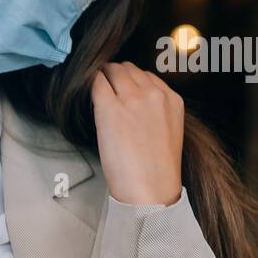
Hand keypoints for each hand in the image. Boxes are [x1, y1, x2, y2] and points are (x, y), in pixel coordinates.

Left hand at [90, 62, 183, 205]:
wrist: (151, 189)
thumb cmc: (156, 170)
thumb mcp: (167, 132)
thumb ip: (155, 111)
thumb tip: (132, 102)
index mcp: (172, 100)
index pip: (147, 76)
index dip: (131, 81)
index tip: (121, 87)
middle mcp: (154, 94)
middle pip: (129, 68)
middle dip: (116, 74)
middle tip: (104, 85)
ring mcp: (132, 98)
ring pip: (113, 70)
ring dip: (103, 76)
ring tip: (96, 88)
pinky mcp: (110, 108)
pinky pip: (96, 83)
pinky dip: (90, 84)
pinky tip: (85, 92)